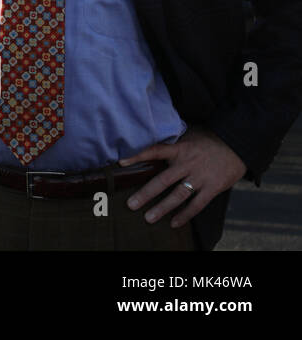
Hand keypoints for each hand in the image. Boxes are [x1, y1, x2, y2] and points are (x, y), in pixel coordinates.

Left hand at [120, 128, 246, 227]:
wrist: (237, 144)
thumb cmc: (209, 139)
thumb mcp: (188, 135)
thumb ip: (172, 142)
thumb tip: (150, 139)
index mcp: (180, 149)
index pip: (155, 150)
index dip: (138, 155)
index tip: (121, 162)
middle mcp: (187, 164)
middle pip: (163, 180)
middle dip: (146, 194)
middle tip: (131, 205)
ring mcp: (200, 177)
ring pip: (178, 195)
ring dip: (163, 208)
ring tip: (148, 218)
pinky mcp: (213, 187)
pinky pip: (197, 204)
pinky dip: (185, 215)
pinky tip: (174, 223)